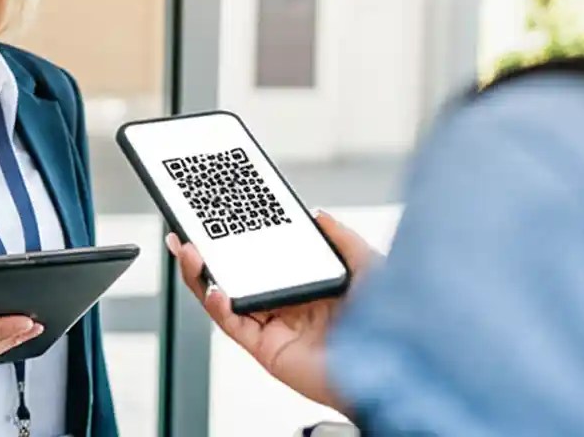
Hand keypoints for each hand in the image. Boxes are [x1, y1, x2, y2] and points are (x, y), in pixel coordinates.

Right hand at [166, 211, 378, 414]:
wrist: (395, 367)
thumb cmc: (391, 327)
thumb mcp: (369, 267)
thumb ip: (343, 240)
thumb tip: (319, 216)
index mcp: (306, 288)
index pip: (261, 261)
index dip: (237, 243)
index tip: (219, 222)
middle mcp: (287, 308)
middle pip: (235, 279)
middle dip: (206, 257)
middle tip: (188, 234)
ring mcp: (275, 329)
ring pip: (225, 300)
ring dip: (201, 277)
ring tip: (189, 252)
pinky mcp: (268, 350)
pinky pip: (235, 326)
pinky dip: (219, 307)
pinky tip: (215, 289)